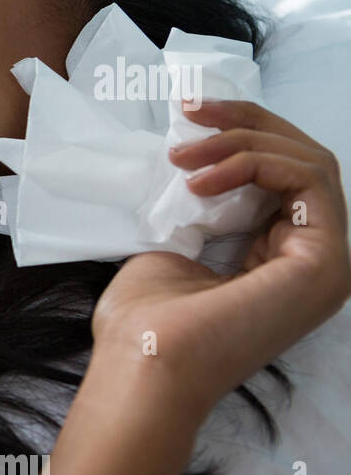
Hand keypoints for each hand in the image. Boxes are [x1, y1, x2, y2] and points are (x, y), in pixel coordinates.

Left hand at [92, 99, 350, 412]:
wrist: (145, 364)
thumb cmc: (145, 322)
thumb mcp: (174, 245)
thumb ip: (201, 208)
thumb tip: (197, 164)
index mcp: (280, 258)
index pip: (281, 175)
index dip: (240, 133)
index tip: (186, 113)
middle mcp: (314, 259)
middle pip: (303, 159)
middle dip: (245, 122)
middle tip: (189, 110)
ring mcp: (328, 262)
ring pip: (310, 161)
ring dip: (241, 142)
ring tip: (183, 156)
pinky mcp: (328, 261)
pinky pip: (310, 179)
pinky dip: (256, 162)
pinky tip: (204, 180)